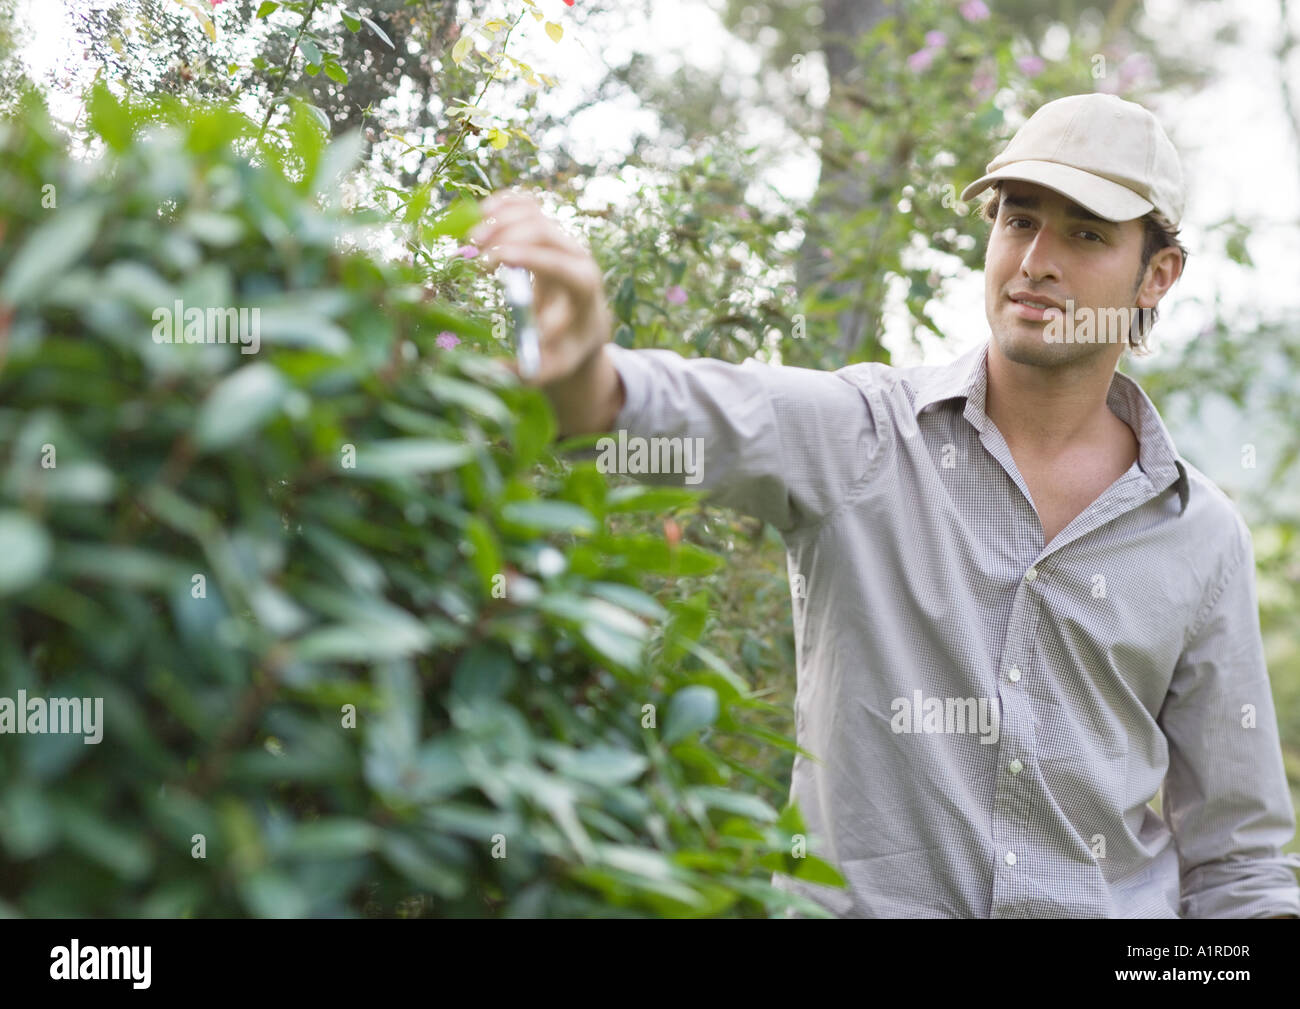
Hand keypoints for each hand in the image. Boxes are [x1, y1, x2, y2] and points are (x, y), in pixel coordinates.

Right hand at [469, 189, 612, 386]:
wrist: (581, 326)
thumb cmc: (566, 348)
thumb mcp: (553, 366)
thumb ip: (530, 372)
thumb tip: (498, 368)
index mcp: (584, 287)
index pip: (562, 263)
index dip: (530, 256)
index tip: (494, 260)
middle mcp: (576, 256)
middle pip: (546, 231)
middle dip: (510, 234)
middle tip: (473, 248)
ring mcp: (561, 240)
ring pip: (534, 214)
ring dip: (501, 219)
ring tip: (471, 237)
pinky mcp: (545, 232)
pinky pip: (527, 207)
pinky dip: (504, 203)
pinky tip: (481, 213)